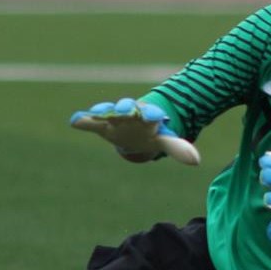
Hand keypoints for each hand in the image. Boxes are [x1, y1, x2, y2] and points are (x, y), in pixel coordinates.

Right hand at [68, 98, 199, 164]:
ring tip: (97, 113)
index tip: (153, 116)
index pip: (151, 114)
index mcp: (148, 116)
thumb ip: (178, 148)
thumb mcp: (164, 138)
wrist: (135, 123)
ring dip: (104, 112)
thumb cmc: (151, 130)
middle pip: (128, 108)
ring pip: (109, 111)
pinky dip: (83, 120)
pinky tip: (74, 121)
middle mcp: (131, 113)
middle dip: (125, 109)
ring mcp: (114, 117)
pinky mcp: (101, 123)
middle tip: (122, 110)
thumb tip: (196, 161)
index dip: (151, 115)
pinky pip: (91, 121)